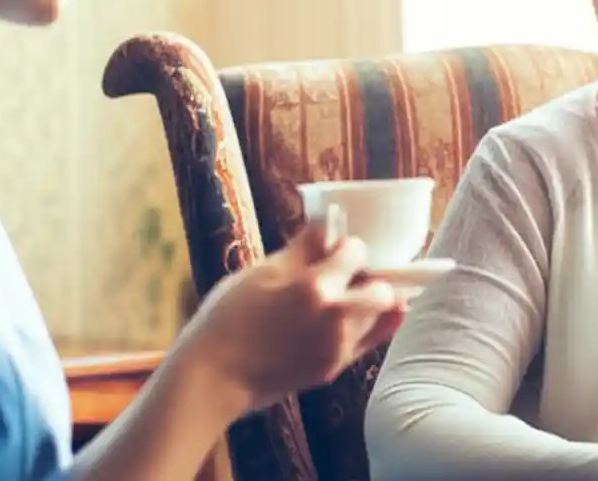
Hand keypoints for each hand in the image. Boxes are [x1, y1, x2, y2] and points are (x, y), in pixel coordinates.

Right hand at [175, 208, 405, 418]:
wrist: (213, 377)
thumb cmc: (227, 319)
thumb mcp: (262, 273)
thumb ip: (303, 248)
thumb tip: (328, 220)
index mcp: (316, 288)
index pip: (356, 251)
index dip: (347, 246)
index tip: (335, 248)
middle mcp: (336, 318)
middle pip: (383, 289)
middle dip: (372, 276)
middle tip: (350, 274)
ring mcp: (338, 348)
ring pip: (380, 316)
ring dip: (371, 300)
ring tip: (345, 294)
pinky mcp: (334, 368)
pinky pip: (370, 340)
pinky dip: (370, 323)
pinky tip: (354, 314)